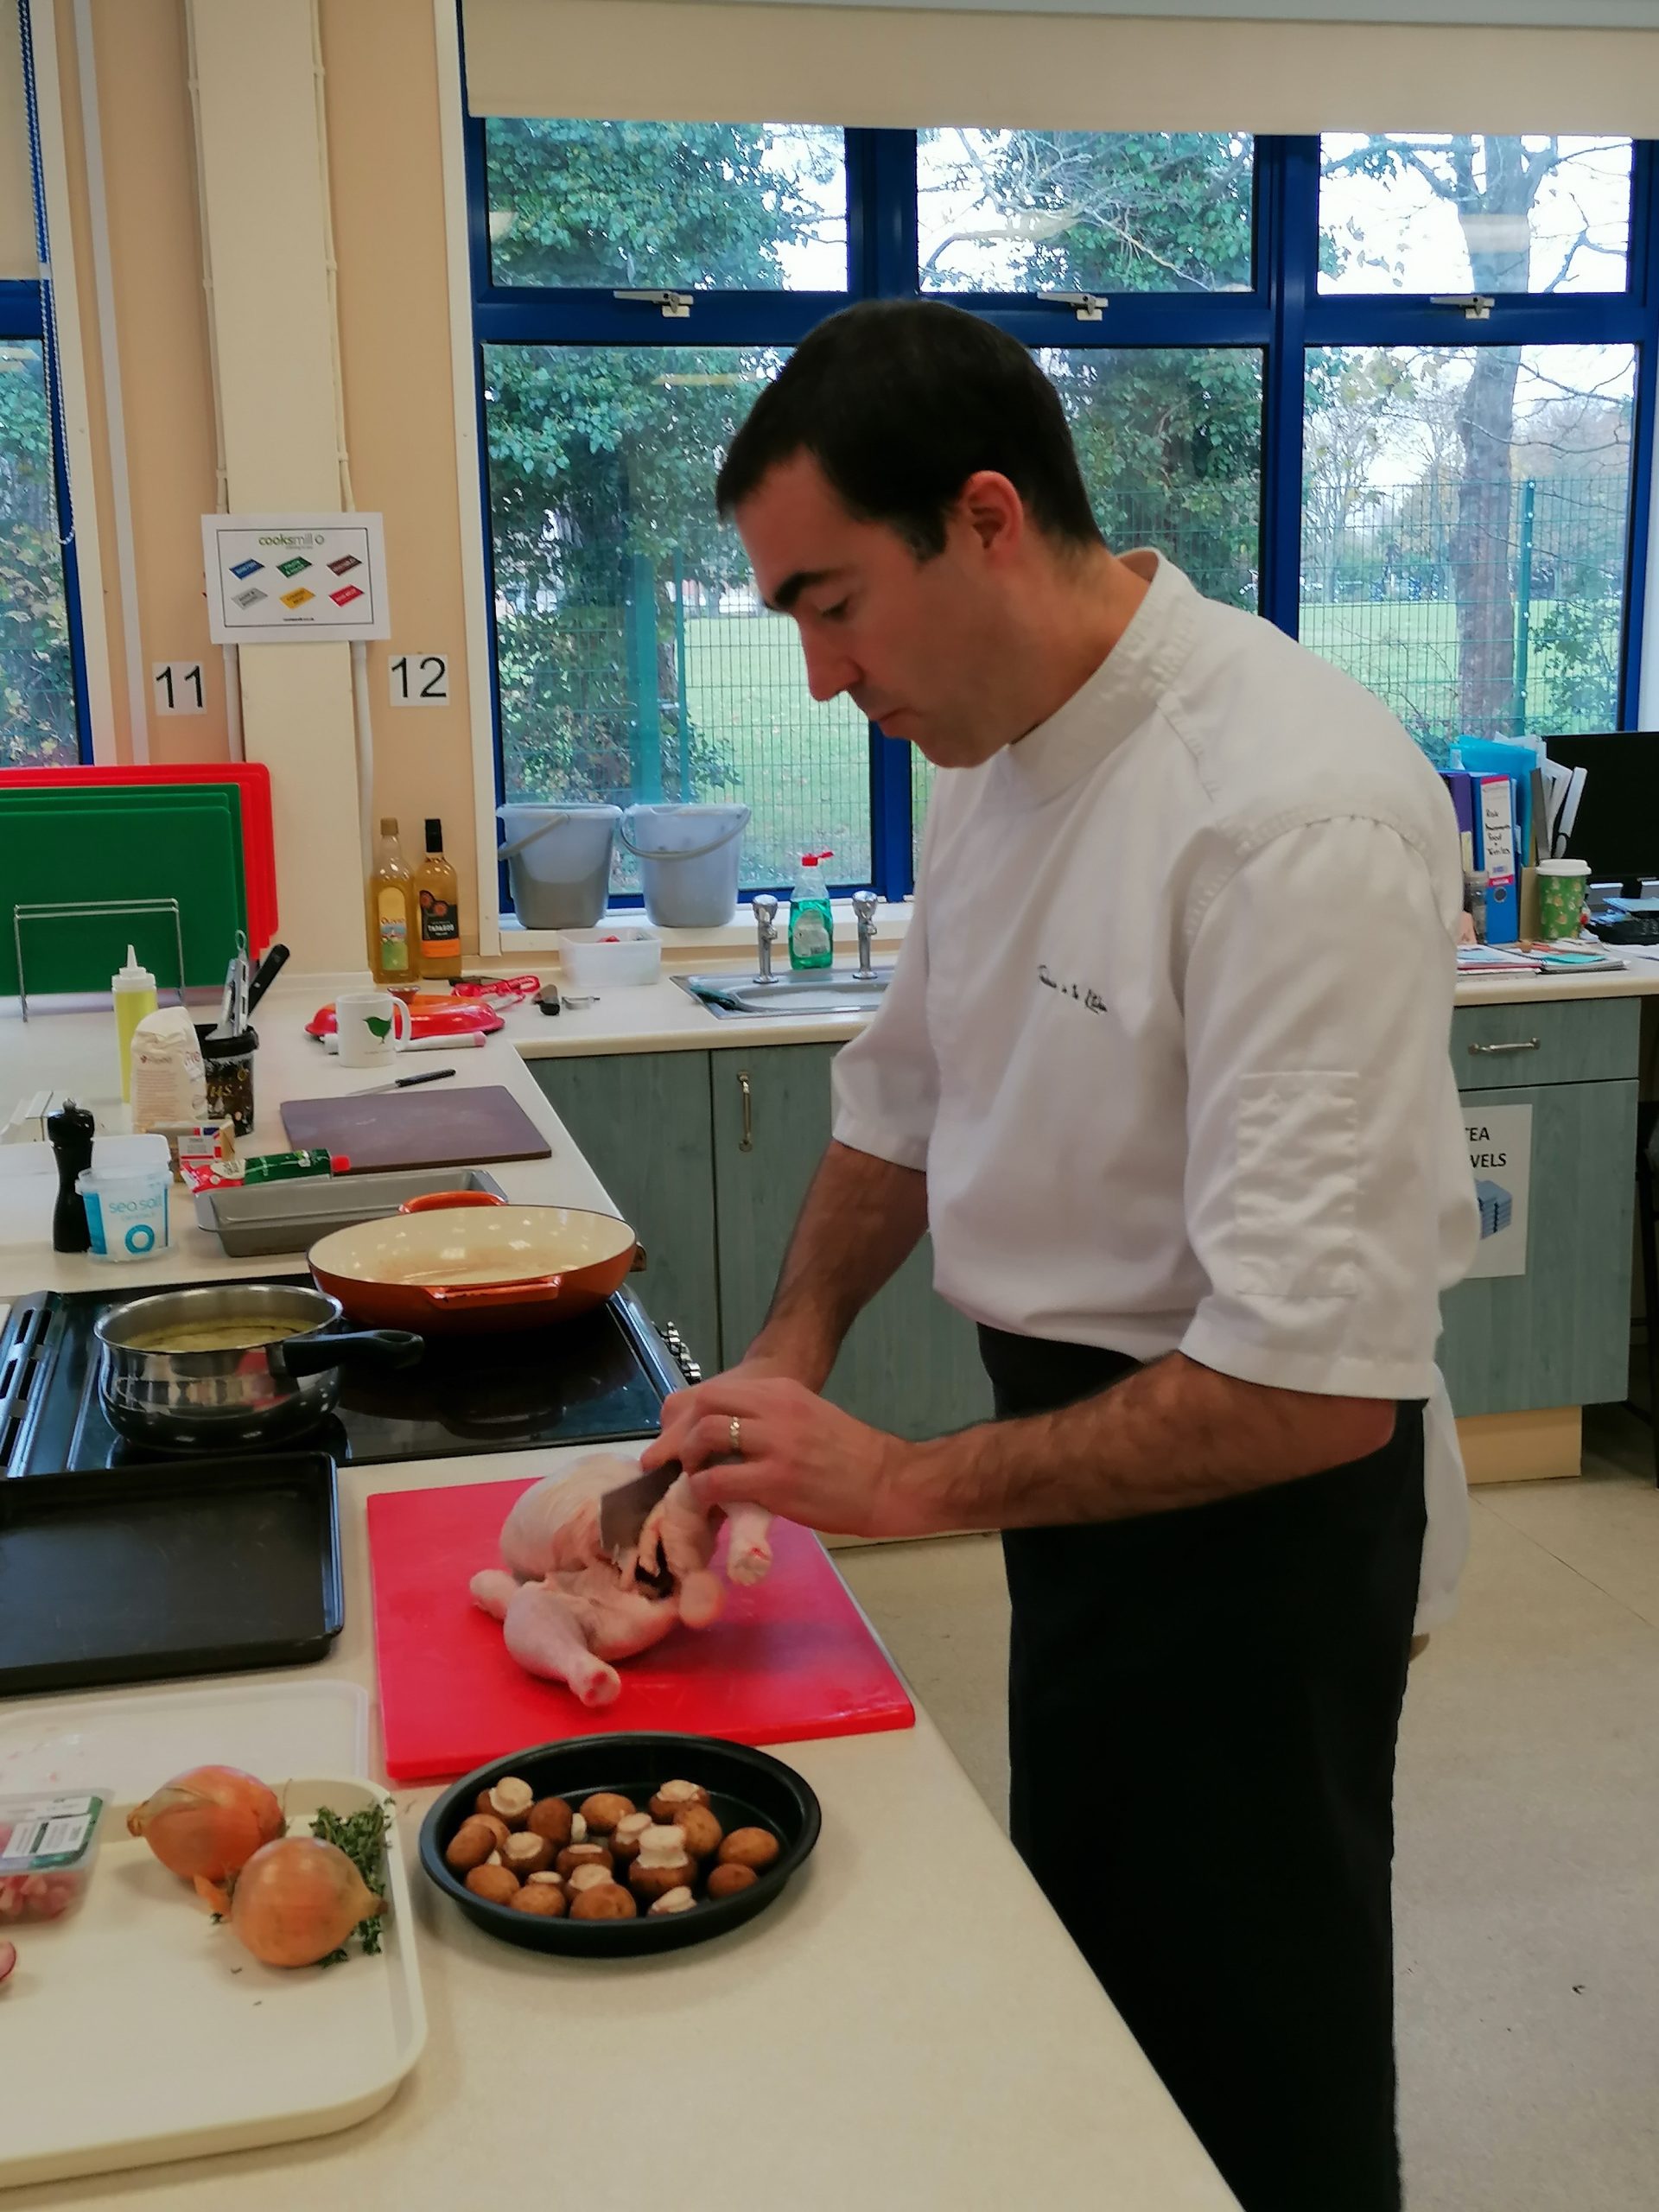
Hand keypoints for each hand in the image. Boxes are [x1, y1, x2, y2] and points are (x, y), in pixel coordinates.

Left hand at [641, 1375, 924, 1540]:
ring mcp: (775, 1443)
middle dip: (681, 1434)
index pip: (718, 1391)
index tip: (685, 1441)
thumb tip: (730, 1438)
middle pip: (704, 1404)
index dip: (691, 1417)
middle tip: (681, 1462)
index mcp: (783, 1391)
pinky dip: (700, 1492)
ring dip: (689, 1460)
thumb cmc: (851, 1457)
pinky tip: (707, 1504)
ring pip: (705, 1436)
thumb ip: (771, 1420)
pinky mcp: (775, 1480)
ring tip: (695, 1481)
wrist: (889, 1482)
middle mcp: (775, 1408)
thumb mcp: (808, 1418)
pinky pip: (716, 1481)